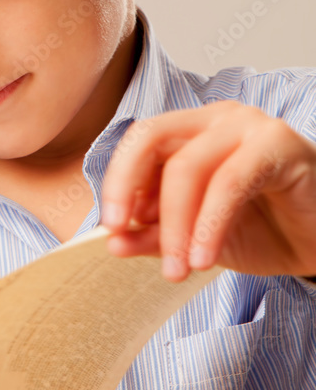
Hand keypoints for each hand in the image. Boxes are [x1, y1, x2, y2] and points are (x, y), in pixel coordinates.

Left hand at [100, 101, 315, 280]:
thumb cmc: (267, 230)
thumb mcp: (198, 239)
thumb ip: (156, 237)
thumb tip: (111, 241)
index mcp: (191, 132)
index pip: (137, 142)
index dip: (116, 181)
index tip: (109, 225)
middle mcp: (216, 119)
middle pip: (152, 140)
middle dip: (129, 189)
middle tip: (121, 235)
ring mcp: (248, 126)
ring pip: (188, 166)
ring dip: (175, 225)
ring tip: (178, 270)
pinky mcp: (279, 144)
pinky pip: (229, 182)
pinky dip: (210, 223)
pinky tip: (205, 258)